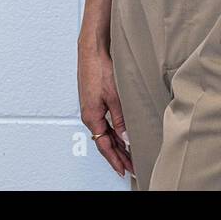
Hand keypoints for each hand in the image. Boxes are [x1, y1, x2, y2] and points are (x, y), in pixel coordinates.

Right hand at [77, 41, 134, 179]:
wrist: (92, 49)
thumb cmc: (99, 68)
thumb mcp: (115, 97)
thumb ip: (121, 119)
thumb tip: (126, 138)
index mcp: (91, 116)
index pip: (104, 145)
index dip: (115, 160)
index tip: (124, 170)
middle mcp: (90, 114)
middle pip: (104, 141)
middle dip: (117, 155)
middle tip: (131, 166)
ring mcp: (92, 107)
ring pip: (105, 132)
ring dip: (117, 144)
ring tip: (129, 154)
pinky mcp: (95, 100)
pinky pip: (105, 122)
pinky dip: (114, 131)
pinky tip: (122, 133)